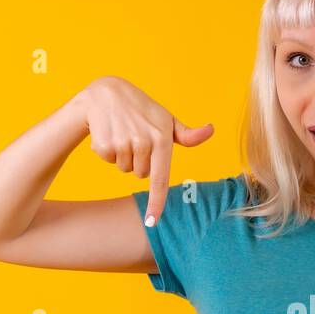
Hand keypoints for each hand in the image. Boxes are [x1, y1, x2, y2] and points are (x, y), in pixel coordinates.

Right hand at [72, 76, 214, 225]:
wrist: (107, 92)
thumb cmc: (142, 109)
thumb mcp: (165, 119)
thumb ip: (187, 134)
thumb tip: (210, 130)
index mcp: (162, 138)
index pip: (160, 179)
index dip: (156, 202)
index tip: (152, 222)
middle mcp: (143, 142)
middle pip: (141, 175)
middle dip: (138, 162)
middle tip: (135, 137)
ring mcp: (123, 142)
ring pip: (125, 169)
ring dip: (123, 156)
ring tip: (123, 133)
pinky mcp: (104, 143)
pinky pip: (108, 160)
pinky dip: (107, 151)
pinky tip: (109, 132)